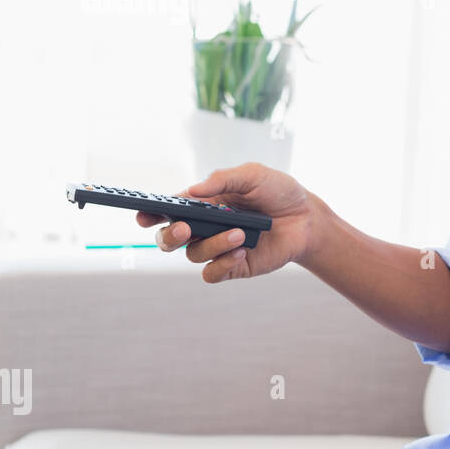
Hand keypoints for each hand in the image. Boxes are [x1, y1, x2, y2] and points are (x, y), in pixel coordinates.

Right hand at [135, 162, 314, 283]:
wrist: (307, 218)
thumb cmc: (278, 192)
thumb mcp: (253, 175)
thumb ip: (223, 180)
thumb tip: (193, 191)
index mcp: (203, 203)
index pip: (168, 209)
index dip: (149, 213)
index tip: (143, 214)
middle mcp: (205, 227)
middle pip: (169, 238)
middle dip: (170, 235)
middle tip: (187, 228)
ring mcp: (217, 248)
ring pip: (194, 254)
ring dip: (214, 244)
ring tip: (240, 233)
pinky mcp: (233, 266)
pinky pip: (212, 273)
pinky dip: (222, 264)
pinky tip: (241, 252)